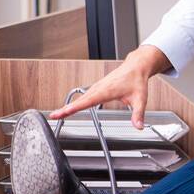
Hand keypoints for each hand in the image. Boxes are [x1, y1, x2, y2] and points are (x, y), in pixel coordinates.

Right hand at [48, 45, 170, 129]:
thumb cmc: (136, 80)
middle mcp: (98, 88)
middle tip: (53, 117)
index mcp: (106, 91)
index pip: (86, 101)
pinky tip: (71, 109)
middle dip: (65, 109)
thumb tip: (138, 127)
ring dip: (69, 106)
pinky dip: (76, 103)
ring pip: (80, 98)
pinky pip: (84, 96)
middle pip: (79, 101)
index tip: (62, 113)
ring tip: (58, 115)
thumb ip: (138, 114)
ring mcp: (97, 87)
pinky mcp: (98, 88)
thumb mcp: (140, 99)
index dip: (73, 108)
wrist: (136, 67)